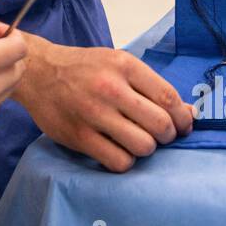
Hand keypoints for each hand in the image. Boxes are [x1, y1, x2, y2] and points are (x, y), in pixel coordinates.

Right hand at [14, 41, 193, 171]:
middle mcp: (111, 88)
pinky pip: (118, 161)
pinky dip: (126, 161)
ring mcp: (94, 114)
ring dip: (145, 148)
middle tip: (158, 135)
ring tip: (136, 141)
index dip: (183, 118)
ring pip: (143, 146)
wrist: (38, 72)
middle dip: (167, 135)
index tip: (184, 126)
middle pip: (160, 125)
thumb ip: (150, 86)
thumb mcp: (118, 64)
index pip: (169, 97)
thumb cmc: (83, 68)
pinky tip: (119, 150)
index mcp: (124, 66)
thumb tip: (187, 113)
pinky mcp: (79, 136)